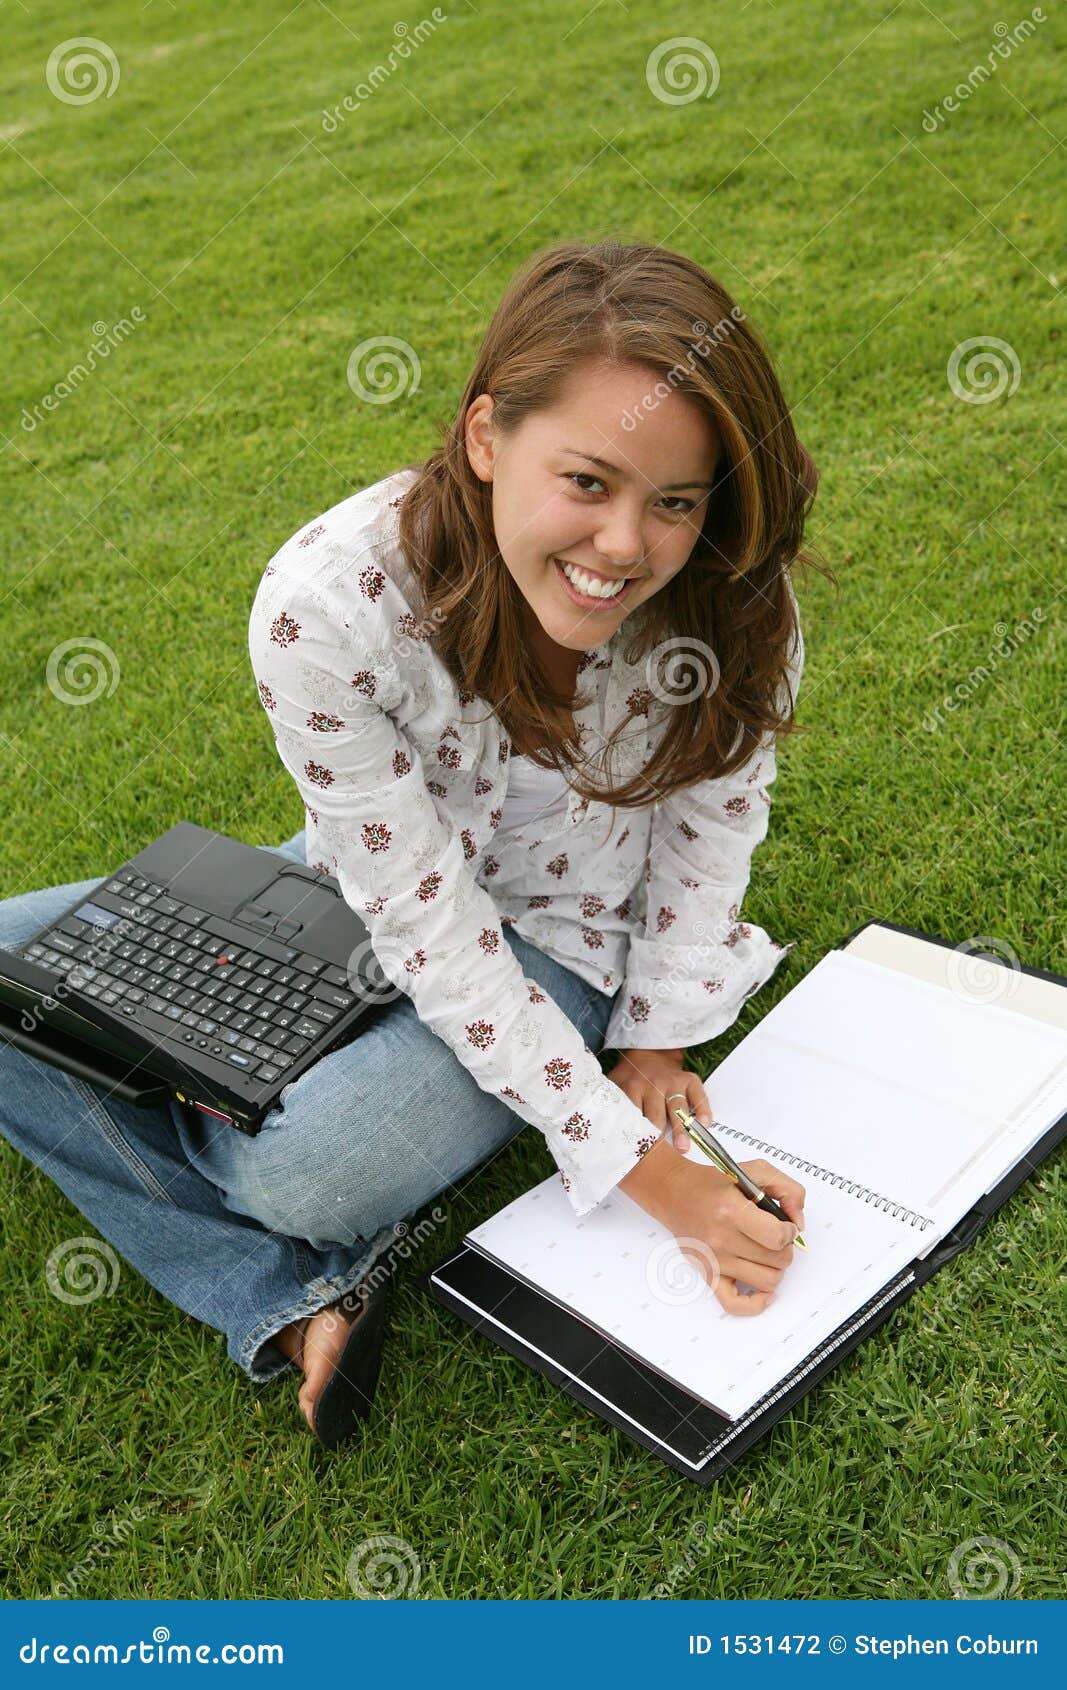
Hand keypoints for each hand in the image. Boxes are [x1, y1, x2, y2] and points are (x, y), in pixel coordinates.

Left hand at [608, 1047, 710, 1152]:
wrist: (650, 1053)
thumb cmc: (630, 1078)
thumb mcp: (616, 1086)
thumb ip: (611, 1106)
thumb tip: (601, 1136)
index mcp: (631, 1088)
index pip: (632, 1116)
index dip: (633, 1136)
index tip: (634, 1156)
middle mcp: (652, 1084)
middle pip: (655, 1115)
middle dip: (657, 1136)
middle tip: (659, 1158)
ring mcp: (672, 1082)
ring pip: (677, 1108)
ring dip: (680, 1129)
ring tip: (683, 1148)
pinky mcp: (689, 1079)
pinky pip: (698, 1095)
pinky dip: (703, 1109)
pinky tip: (704, 1124)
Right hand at [619, 1138, 806, 1315]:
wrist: (674, 1193)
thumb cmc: (712, 1184)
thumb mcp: (755, 1171)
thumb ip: (788, 1190)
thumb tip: (799, 1223)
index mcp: (732, 1211)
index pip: (778, 1237)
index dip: (790, 1231)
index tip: (785, 1225)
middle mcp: (721, 1239)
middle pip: (778, 1261)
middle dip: (784, 1248)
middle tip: (774, 1236)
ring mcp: (715, 1261)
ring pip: (767, 1282)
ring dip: (775, 1268)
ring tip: (766, 1253)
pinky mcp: (708, 1275)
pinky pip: (736, 1305)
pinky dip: (756, 1303)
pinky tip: (765, 1291)